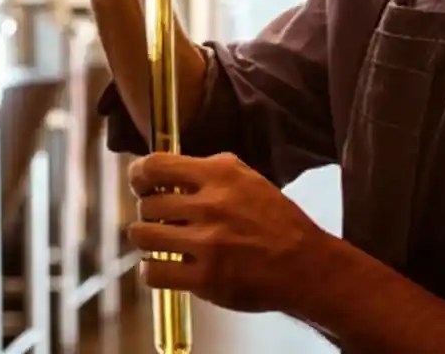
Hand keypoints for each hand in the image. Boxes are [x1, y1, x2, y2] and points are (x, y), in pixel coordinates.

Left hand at [126, 152, 328, 313]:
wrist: (306, 265)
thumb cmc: (276, 221)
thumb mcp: (248, 178)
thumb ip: (209, 170)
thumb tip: (167, 169)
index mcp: (219, 175)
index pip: (155, 165)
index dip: (138, 174)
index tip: (138, 182)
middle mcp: (210, 206)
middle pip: (147, 204)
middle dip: (148, 212)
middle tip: (158, 219)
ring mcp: (207, 243)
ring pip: (143, 235)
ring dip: (146, 238)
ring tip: (158, 241)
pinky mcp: (206, 279)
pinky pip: (154, 273)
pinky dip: (152, 270)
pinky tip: (163, 266)